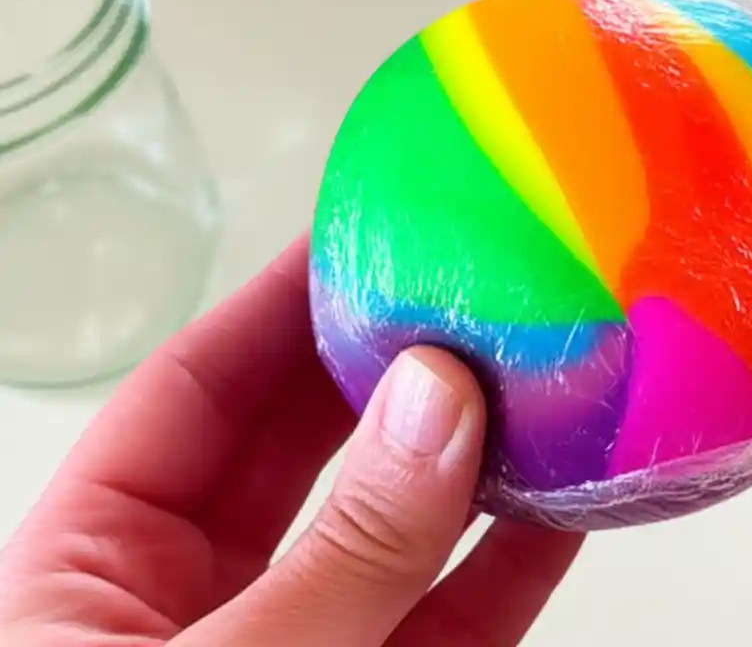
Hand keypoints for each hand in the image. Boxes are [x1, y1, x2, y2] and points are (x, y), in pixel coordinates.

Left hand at [0, 239, 582, 645]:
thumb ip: (342, 549)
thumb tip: (438, 404)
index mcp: (95, 575)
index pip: (189, 398)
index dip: (274, 307)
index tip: (358, 235)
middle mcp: (198, 605)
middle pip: (302, 449)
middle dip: (387, 369)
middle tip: (466, 292)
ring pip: (393, 534)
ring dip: (472, 462)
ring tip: (539, 382)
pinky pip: (455, 617)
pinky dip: (514, 564)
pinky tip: (563, 506)